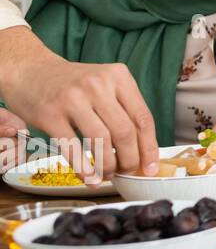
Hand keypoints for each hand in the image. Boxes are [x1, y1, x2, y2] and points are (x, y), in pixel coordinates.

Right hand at [0, 28, 157, 180]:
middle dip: (130, 160)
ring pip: (102, 141)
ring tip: (107, 175)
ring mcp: (74, 99)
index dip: (149, 148)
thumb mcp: (105, 84)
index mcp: (119, 77)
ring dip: (108, 166)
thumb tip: (141, 149)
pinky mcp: (51, 114)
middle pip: (125, 132)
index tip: (151, 168)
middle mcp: (98, 85)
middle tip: (128, 172)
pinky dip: (83, 168)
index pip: (143, 118)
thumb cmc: (73, 84)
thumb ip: (123, 108)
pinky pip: (72, 148)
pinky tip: (89, 178)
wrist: (32, 70)